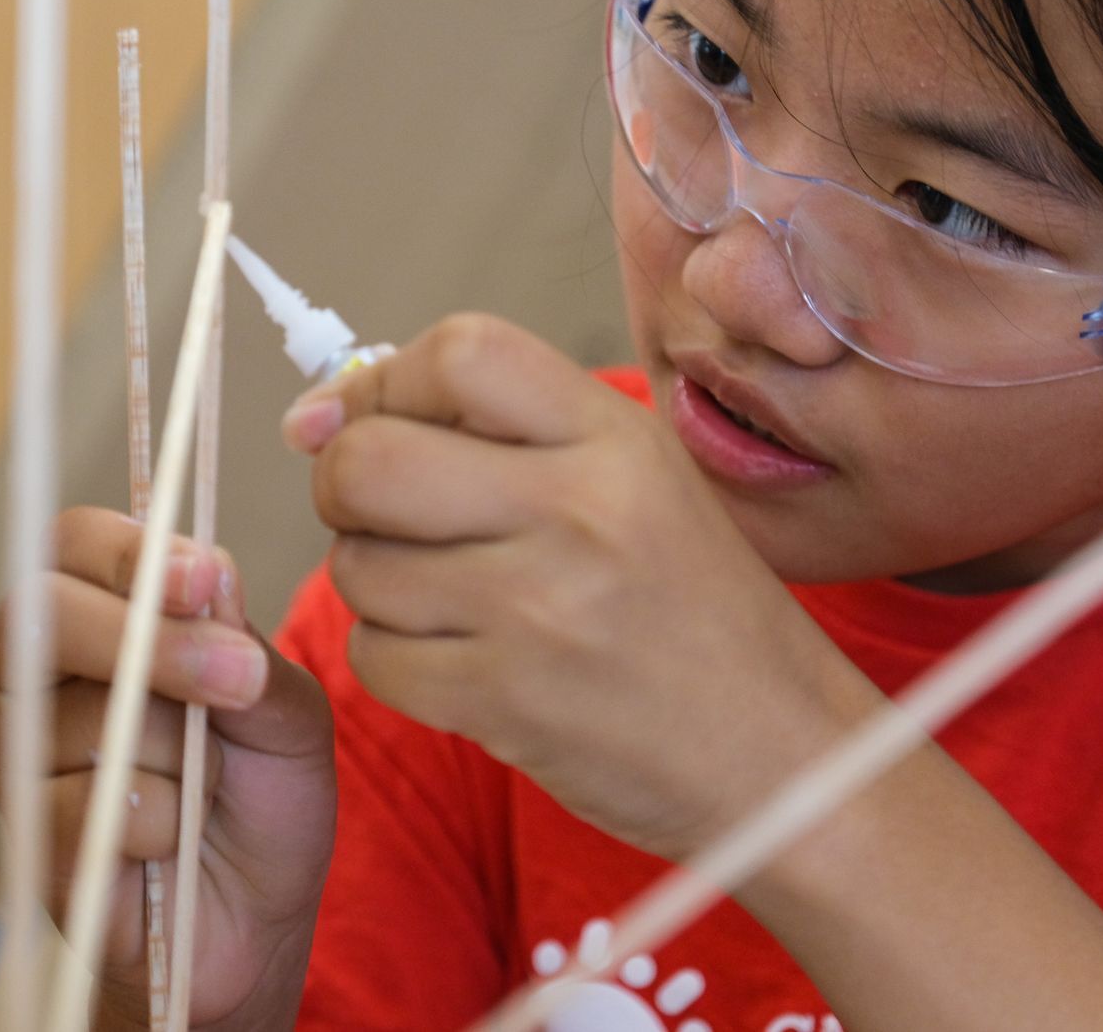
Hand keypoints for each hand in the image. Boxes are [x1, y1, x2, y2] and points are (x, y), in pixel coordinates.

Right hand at [0, 509, 334, 1031]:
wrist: (257, 920)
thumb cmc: (263, 796)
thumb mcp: (287, 712)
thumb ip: (246, 645)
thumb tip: (210, 574)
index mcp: (97, 616)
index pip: (73, 543)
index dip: (128, 551)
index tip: (203, 579)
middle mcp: (38, 673)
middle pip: (43, 612)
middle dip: (153, 644)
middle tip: (238, 683)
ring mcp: (21, 754)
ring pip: (83, 715)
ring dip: (182, 756)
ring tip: (208, 789)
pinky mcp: (29, 838)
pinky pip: (92, 805)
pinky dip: (163, 821)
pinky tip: (172, 843)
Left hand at [286, 314, 839, 860]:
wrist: (780, 750)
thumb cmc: (698, 611)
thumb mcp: (642, 480)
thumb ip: (509, 432)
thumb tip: (322, 412)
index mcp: (616, 440)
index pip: (459, 352)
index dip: (386, 382)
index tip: (367, 417)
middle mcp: (578, 511)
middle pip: (370, 459)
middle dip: (340, 481)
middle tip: (373, 509)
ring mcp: (538, 611)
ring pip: (358, 563)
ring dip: (374, 579)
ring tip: (443, 593)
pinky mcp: (505, 702)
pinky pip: (373, 656)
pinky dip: (393, 657)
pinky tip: (456, 657)